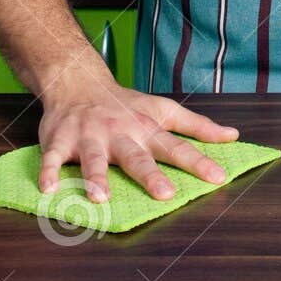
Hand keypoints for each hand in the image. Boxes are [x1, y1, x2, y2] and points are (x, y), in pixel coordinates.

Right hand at [37, 76, 240, 201]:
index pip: (178, 147)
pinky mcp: (61, 140)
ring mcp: (90, 136)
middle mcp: (121, 133)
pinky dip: (48, 172)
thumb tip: (233, 136)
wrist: (78, 82)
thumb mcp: (164, 110)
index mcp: (147, 129)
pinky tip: (48, 190)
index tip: (218, 178)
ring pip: (95, 158)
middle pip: (138, 156)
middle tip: (167, 194)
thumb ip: (197, 126)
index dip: (199, 162)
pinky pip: (52, 158)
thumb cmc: (125, 104)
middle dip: (152, 175)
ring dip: (96, 177)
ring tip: (100, 198)